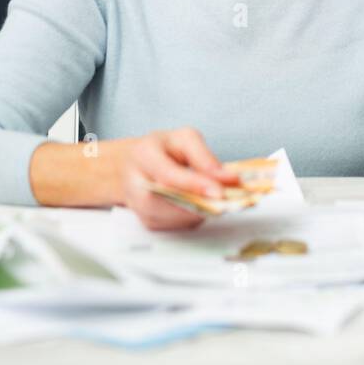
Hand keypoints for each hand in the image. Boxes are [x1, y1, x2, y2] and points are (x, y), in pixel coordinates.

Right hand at [120, 127, 241, 230]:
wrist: (131, 166)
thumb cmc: (160, 149)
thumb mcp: (183, 139)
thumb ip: (204, 156)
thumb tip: (226, 177)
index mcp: (144, 156)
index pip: (169, 176)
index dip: (195, 185)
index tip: (220, 192)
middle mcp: (137, 185)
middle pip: (172, 204)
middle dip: (205, 204)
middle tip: (232, 200)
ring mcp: (141, 208)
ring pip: (179, 219)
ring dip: (204, 212)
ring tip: (223, 200)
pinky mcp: (150, 223)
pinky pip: (180, 226)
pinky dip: (197, 217)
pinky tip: (206, 205)